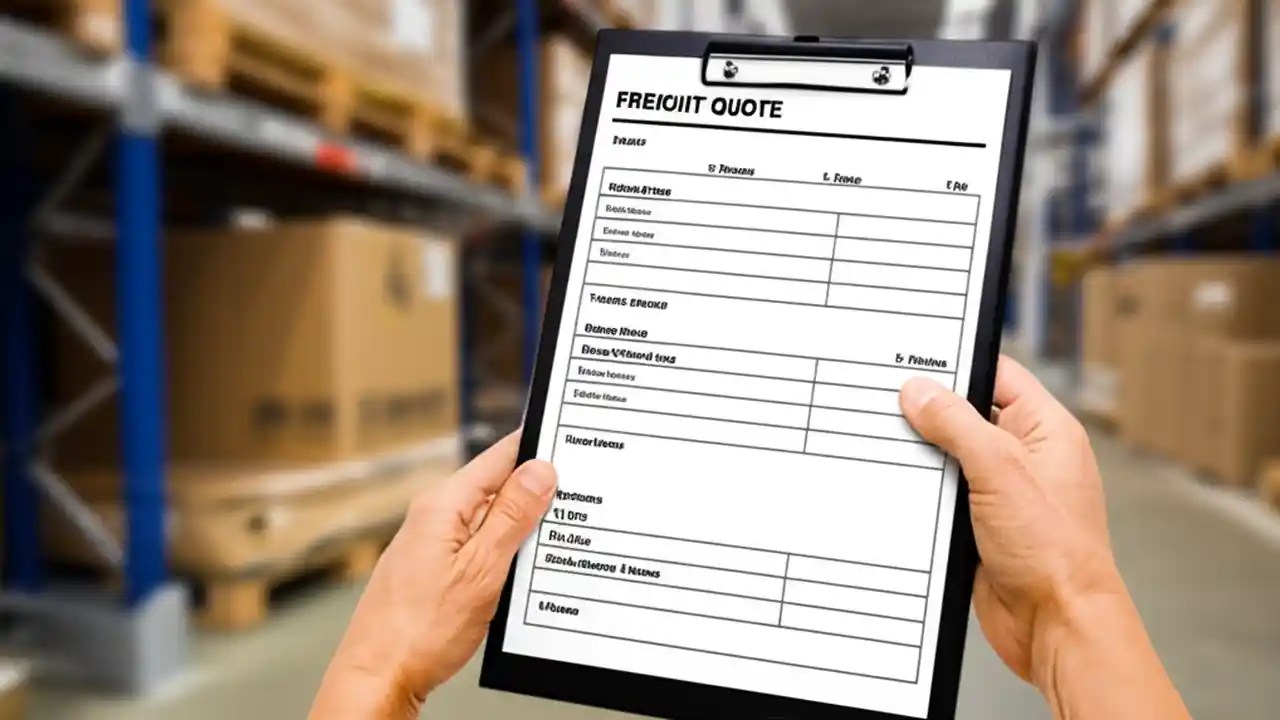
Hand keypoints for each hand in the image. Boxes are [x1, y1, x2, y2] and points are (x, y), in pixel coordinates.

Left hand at [309, 433, 556, 719]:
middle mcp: (433, 516)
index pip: (500, 456)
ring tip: (553, 540)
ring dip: (520, 528)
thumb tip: (540, 471)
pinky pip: (476, 545)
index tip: (572, 445)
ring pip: (489, 520)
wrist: (378, 678)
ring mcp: (431, 542)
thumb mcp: (482, 570)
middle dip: (536, 493)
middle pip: (496, 487)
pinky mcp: (432, 568)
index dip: (537, 448)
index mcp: (443, 504)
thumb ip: (512, 518)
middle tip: (577, 501)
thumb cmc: (419, 632)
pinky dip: (502, 552)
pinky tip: (520, 569)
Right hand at [900, 357, 1188, 719]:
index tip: (913, 360)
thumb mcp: (1000, 469)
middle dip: (930, 414)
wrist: (1054, 623)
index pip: (998, 376)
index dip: (958, 365)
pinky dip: (922, 494)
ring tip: (892, 449)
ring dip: (923, 459)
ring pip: (949, 458)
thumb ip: (957, 424)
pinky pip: (942, 497)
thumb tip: (921, 392)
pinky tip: (901, 490)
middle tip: (890, 405)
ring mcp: (1002, 493)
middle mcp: (1026, 458)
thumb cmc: (1055, 551)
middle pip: (966, 416)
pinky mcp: (980, 526)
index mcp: (1046, 431)